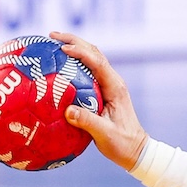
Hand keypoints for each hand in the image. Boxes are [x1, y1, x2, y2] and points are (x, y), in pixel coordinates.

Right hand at [50, 32, 148, 170]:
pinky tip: (56, 67)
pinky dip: (73, 63)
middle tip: (51, 36)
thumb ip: (87, 122)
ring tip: (52, 42)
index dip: (80, 52)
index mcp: (115, 88)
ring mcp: (108, 85)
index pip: (97, 62)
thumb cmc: (122, 143)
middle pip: (94, 53)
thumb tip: (67, 110)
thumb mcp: (104, 134)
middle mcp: (113, 82)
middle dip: (74, 41)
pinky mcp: (103, 92)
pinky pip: (87, 72)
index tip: (62, 47)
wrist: (135, 150)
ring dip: (74, 48)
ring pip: (91, 59)